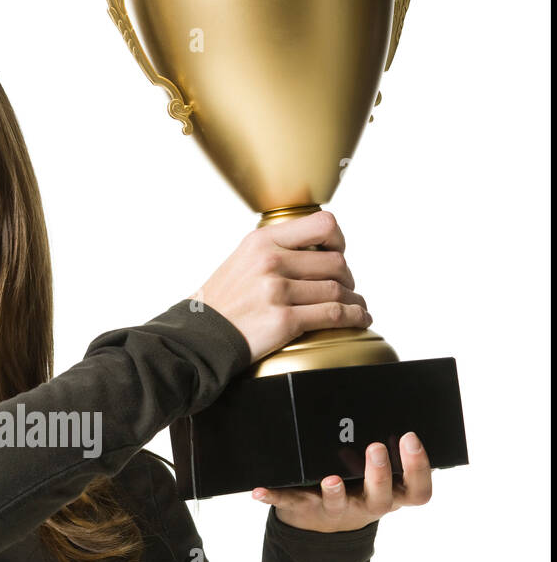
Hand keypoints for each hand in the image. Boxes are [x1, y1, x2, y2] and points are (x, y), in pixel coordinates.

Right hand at [196, 210, 370, 364]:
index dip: (339, 239)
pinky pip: (334, 314)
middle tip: (345, 288)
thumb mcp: (242, 260)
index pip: (322, 224)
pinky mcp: (284, 320)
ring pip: (338, 289)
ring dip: (354, 300)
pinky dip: (354, 317)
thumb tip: (316, 250)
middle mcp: (270, 261)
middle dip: (347, 277)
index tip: (337, 253)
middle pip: (335, 262)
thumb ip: (275, 250)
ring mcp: (277, 291)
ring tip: (356, 307)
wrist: (201, 337)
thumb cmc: (223, 303)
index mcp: (262, 241)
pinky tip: (359, 320)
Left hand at [252, 432, 432, 531]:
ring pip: (339, 505)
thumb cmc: (359, 480)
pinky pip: (289, 503)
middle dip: (379, 473)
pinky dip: (274, 496)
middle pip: (382, 498)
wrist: (326, 519)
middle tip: (375, 447)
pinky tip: (259, 490)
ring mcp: (337, 508)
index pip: (418, 490)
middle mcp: (369, 504)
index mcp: (393, 493)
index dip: (418, 467)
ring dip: (335, 491)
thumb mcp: (380, 466)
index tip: (409, 437)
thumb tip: (387, 395)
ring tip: (330, 479)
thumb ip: (386, 441)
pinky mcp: (306, 508)